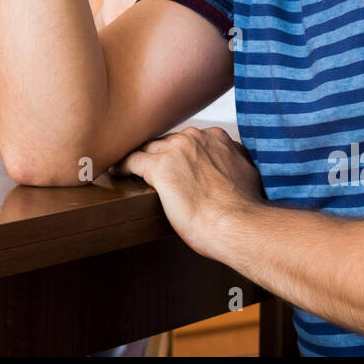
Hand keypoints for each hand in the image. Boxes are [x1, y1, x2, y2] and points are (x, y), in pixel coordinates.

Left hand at [113, 126, 266, 261]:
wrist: (238, 226)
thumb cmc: (243, 209)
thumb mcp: (247, 173)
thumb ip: (233, 160)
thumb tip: (230, 164)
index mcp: (216, 137)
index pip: (188, 140)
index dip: (179, 154)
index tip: (175, 165)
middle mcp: (194, 137)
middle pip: (166, 142)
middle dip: (160, 156)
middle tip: (151, 172)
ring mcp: (175, 150)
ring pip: (147, 149)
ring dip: (140, 160)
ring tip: (128, 171)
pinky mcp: (159, 167)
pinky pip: (131, 160)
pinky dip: (122, 167)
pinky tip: (116, 173)